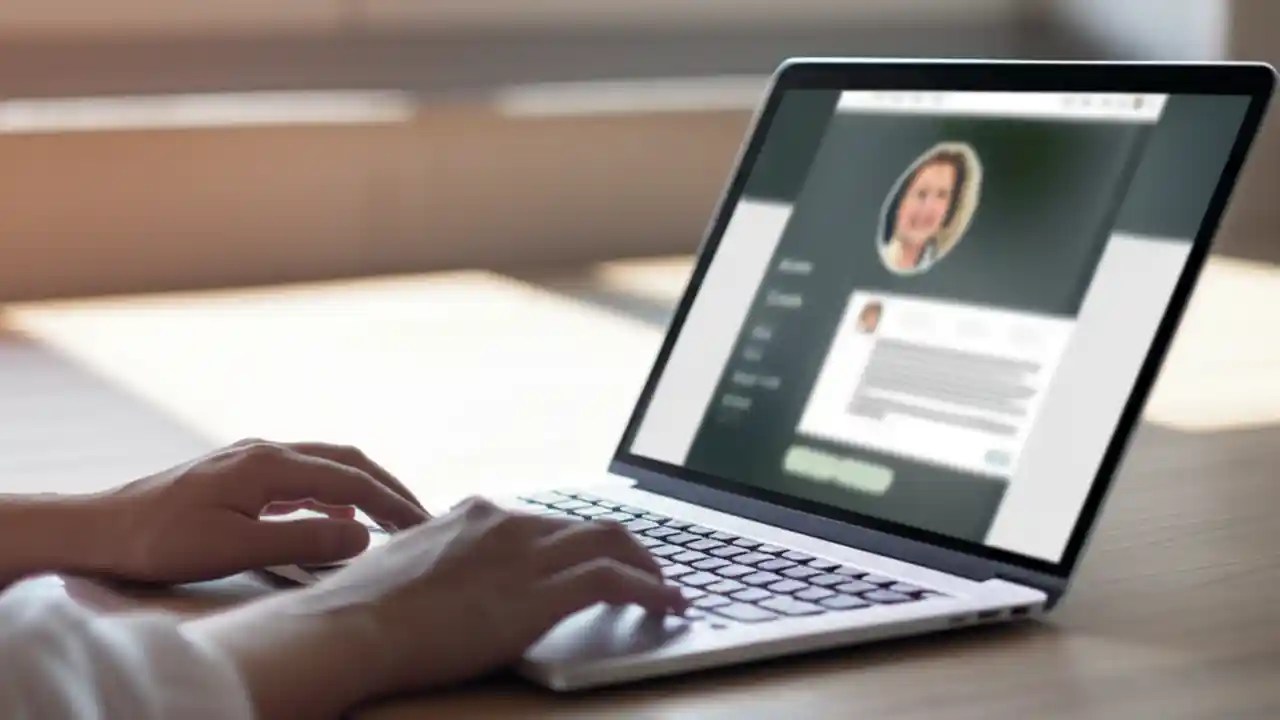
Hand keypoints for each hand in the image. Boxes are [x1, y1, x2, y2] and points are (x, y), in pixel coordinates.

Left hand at [90, 439, 428, 583]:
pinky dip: (334, 493)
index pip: (351, 480)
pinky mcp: (239, 473)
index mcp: (270, 464)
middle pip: (346, 461)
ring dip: (363, 488)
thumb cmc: (159, 541)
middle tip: (422, 517)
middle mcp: (265, 451)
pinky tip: (336, 517)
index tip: (425, 526)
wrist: (97, 528)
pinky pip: (303, 476)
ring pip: (325, 464)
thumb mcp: (234, 547)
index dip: (393, 503)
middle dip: (389, 487)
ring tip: (392, 516)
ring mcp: (251, 458)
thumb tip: (363, 534)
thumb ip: (302, 540)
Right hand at [187, 497, 685, 718]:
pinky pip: (618, 580)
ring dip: (647, 566)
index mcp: (477, 514)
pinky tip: (668, 607)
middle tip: (644, 572)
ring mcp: (528, 552)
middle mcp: (509, 522)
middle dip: (625, 548)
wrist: (350, 626)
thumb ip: (440, 563)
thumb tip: (445, 583)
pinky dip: (652, 590)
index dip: (578, 542)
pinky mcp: (542, 591)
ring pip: (614, 542)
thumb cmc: (361, 609)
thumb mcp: (406, 568)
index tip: (592, 558)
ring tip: (664, 590)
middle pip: (587, 525)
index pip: (546, 520)